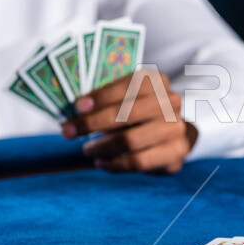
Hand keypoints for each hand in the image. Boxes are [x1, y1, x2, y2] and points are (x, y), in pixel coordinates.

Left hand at [61, 69, 198, 173]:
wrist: (173, 134)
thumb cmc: (139, 113)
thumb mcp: (126, 99)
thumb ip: (106, 101)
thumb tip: (76, 111)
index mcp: (156, 81)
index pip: (128, 85)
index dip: (101, 96)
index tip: (76, 107)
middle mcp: (170, 101)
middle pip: (127, 113)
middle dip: (93, 123)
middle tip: (67, 132)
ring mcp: (176, 127)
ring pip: (130, 140)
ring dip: (101, 147)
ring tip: (87, 149)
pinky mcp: (176, 151)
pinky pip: (138, 161)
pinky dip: (115, 164)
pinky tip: (102, 162)